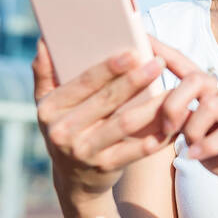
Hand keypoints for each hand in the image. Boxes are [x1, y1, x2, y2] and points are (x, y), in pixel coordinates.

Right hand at [32, 37, 192, 200]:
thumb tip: (44, 39)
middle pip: (107, 100)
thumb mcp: (48, 103)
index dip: (110, 68)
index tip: (134, 52)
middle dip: (135, 80)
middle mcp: (62, 131)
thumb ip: (45, 72)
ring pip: (125, 123)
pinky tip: (172, 124)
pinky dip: (156, 137)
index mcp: (50, 108)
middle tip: (158, 64)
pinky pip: (136, 150)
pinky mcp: (104, 167)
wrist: (74, 177)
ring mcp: (83, 151)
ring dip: (152, 106)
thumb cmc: (67, 126)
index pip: (84, 83)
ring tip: (173, 91)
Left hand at [153, 37, 217, 202]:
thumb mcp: (199, 137)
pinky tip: (197, 157)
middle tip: (167, 129)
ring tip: (189, 148)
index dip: (163, 51)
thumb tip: (155, 115)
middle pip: (195, 80)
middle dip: (173, 104)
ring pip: (209, 104)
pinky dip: (208, 146)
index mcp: (215, 92)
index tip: (140, 37)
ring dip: (192, 130)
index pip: (186, 65)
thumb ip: (182, 122)